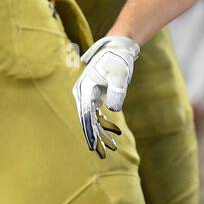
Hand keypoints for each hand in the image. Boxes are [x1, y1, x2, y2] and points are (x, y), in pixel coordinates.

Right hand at [72, 35, 138, 156]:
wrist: (118, 48)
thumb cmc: (118, 59)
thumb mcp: (119, 75)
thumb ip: (116, 91)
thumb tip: (113, 109)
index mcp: (85, 87)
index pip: (86, 114)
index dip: (90, 132)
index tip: (93, 147)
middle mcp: (83, 92)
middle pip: (87, 119)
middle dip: (94, 137)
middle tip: (103, 155)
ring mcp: (88, 95)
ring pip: (92, 119)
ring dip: (101, 132)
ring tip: (112, 147)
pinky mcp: (95, 96)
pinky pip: (97, 114)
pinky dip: (104, 124)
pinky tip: (113, 134)